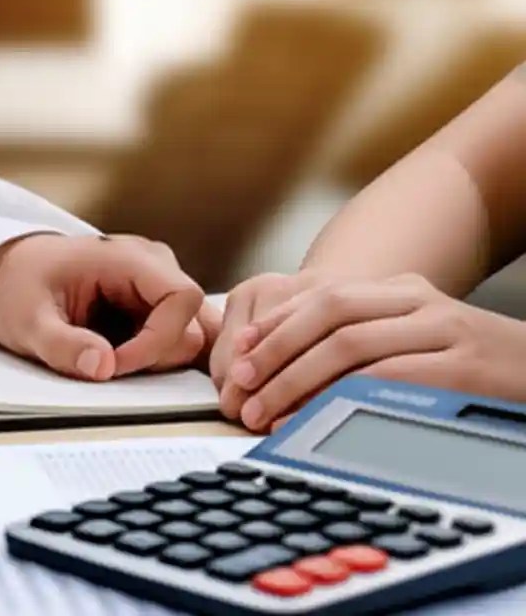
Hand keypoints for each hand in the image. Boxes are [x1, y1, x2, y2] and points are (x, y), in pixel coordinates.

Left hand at [0, 234, 215, 380]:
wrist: (3, 275)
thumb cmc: (15, 289)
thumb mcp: (27, 322)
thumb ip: (63, 345)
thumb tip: (104, 366)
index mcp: (127, 257)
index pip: (181, 298)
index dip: (158, 340)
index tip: (116, 365)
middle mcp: (152, 265)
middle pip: (191, 322)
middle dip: (154, 356)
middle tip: (106, 368)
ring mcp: (155, 285)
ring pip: (188, 335)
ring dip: (156, 360)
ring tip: (110, 364)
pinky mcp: (151, 306)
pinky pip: (174, 339)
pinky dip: (154, 358)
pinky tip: (118, 362)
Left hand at [228, 273, 525, 431]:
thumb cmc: (472, 367)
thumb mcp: (416, 340)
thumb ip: (361, 343)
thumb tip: (279, 367)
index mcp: (402, 290)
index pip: (322, 297)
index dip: (273, 325)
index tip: (237, 355)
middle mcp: (420, 302)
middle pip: (328, 314)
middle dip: (274, 351)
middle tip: (239, 387)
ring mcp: (443, 330)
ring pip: (348, 346)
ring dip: (293, 381)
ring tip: (260, 412)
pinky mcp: (461, 368)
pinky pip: (384, 380)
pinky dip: (335, 399)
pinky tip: (306, 420)